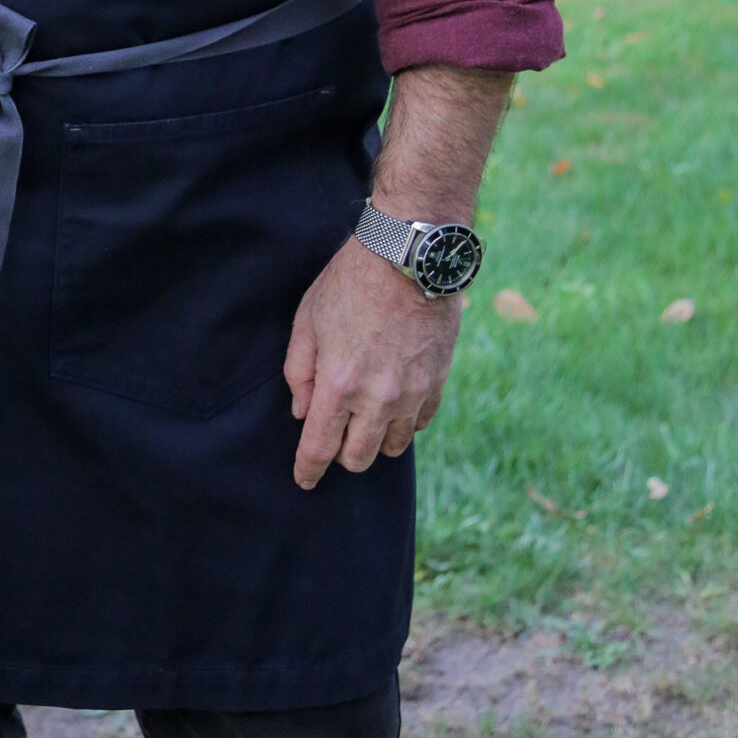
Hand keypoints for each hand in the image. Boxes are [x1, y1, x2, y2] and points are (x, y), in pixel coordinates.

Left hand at [283, 237, 461, 491]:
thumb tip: (302, 411)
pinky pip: (421, 423)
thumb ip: (300, 372)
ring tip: (365, 419)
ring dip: (375, 440)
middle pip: (359, 457)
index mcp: (339, 385)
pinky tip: (394, 405)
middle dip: (342, 455)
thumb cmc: (349, 283)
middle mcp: (378, 398)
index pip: (320, 447)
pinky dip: (405, 422)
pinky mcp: (437, 382)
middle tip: (334, 437)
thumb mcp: (307, 320)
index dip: (308, 470)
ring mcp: (412, 393)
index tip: (304, 480)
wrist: (408, 257)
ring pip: (394, 446)